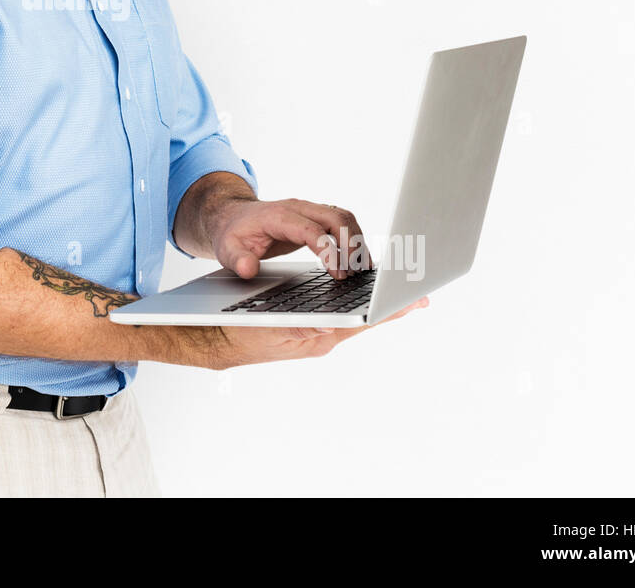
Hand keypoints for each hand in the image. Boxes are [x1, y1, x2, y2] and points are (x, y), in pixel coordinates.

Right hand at [183, 297, 428, 370]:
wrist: (215, 339)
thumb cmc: (237, 332)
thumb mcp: (268, 325)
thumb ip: (304, 325)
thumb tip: (336, 324)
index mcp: (316, 337)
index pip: (362, 321)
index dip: (389, 309)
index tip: (415, 301)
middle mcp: (321, 337)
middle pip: (363, 318)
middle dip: (390, 306)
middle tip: (420, 296)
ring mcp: (315, 334)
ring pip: (352, 315)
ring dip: (375, 303)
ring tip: (402, 295)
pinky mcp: (307, 328)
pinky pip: (338, 315)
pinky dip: (355, 305)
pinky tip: (365, 297)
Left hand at [210, 196, 372, 279]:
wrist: (233, 216)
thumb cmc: (233, 234)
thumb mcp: (226, 249)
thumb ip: (237, 259)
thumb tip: (248, 269)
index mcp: (278, 216)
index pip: (311, 230)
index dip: (328, 250)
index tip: (338, 273)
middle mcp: (298, 209)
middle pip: (335, 218)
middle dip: (351, 245)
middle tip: (355, 274)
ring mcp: (308, 211)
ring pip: (343, 217)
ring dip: (357, 241)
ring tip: (363, 270)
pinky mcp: (315, 218)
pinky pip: (342, 223)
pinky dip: (354, 238)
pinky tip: (359, 260)